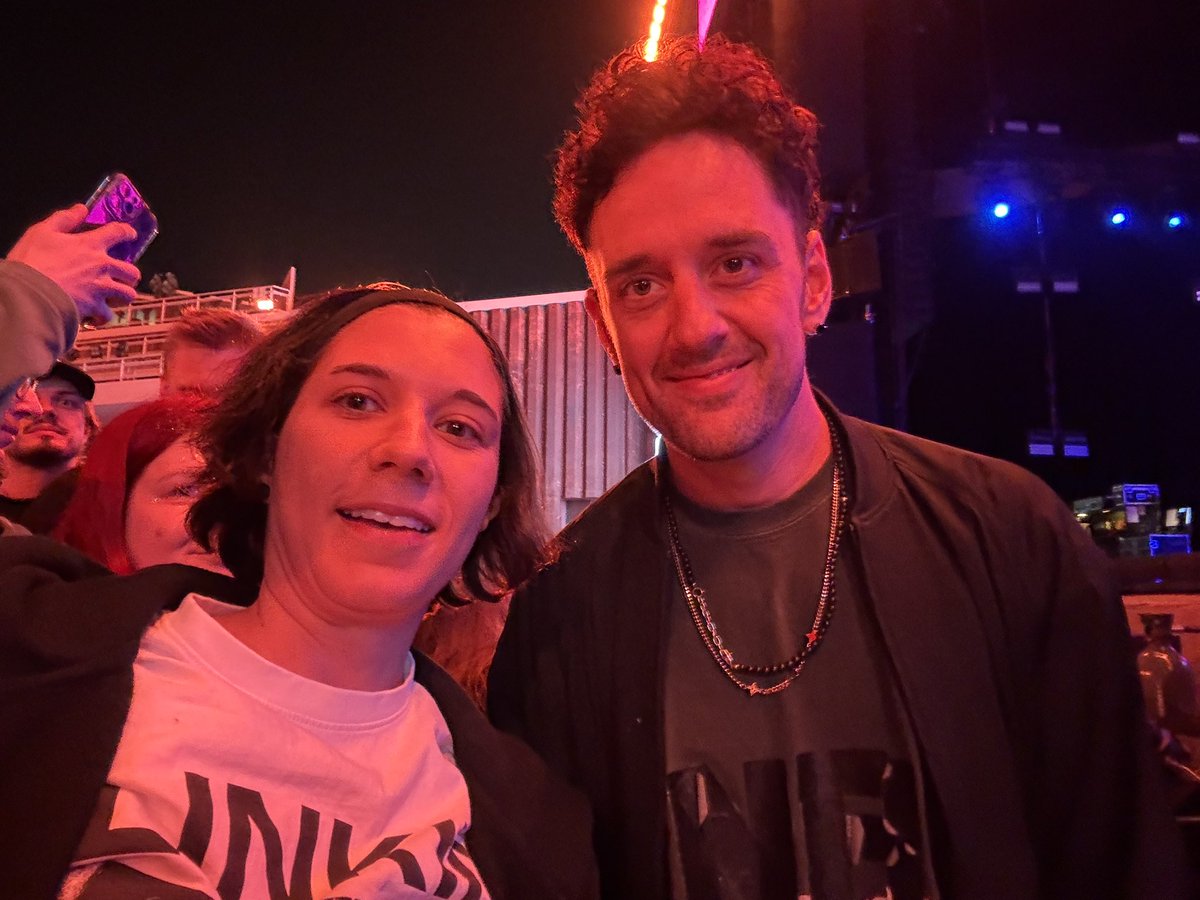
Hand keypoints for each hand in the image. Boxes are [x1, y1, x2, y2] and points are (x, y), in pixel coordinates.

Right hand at [7, 204, 141, 324]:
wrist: (28, 293)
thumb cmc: (32, 260)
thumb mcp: (42, 232)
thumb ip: (64, 219)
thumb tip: (81, 209)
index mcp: (90, 244)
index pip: (118, 233)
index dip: (127, 233)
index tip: (131, 235)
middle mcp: (102, 266)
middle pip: (132, 271)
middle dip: (130, 275)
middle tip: (122, 276)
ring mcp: (101, 288)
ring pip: (128, 294)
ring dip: (122, 296)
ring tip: (113, 297)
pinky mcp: (95, 307)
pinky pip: (108, 315)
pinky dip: (103, 316)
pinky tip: (95, 316)